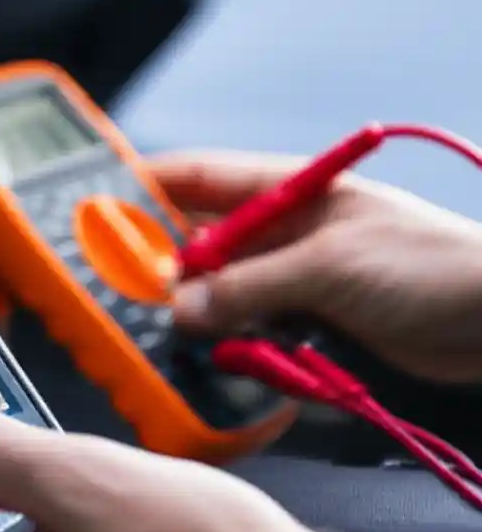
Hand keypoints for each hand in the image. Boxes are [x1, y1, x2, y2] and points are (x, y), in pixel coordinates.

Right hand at [151, 151, 481, 384]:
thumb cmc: (433, 266)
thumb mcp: (329, 266)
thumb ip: (250, 285)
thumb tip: (183, 306)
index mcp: (288, 190)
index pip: (199, 176)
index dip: (146, 184)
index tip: (97, 204)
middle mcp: (284, 231)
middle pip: (200, 241)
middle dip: (162, 263)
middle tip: (119, 285)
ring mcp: (295, 277)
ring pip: (221, 291)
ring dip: (199, 312)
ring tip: (166, 329)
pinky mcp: (309, 321)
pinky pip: (251, 328)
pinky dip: (231, 343)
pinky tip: (216, 355)